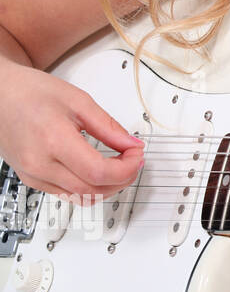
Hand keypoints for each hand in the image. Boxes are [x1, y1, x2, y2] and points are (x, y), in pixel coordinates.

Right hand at [0, 62, 143, 200]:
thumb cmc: (31, 93)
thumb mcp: (79, 102)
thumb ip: (109, 127)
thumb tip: (132, 144)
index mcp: (53, 141)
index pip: (99, 172)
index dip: (126, 168)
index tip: (137, 155)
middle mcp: (39, 164)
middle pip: (91, 191)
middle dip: (121, 180)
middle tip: (133, 161)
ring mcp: (32, 175)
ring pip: (79, 198)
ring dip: (107, 188)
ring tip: (120, 166)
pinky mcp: (30, 179)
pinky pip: (65, 194)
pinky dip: (88, 187)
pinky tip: (98, 171)